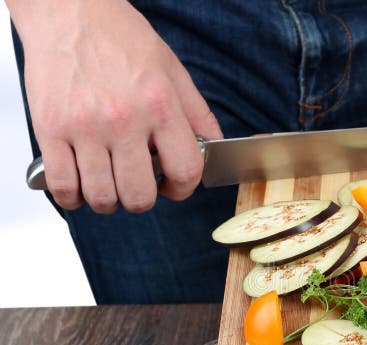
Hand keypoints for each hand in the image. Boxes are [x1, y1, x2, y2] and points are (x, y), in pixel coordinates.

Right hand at [8, 0, 222, 212]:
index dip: (183, 189)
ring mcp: (84, 127)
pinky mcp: (49, 129)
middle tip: (139, 187)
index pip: (185, 170)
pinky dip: (72, 197)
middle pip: (140, 194)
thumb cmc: (119, 37)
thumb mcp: (173, 70)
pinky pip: (62, 185)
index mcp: (159, 105)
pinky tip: (80, 186)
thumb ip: (197, 113)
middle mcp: (123, 120)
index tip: (173, 186)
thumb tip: (213, 146)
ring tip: (110, 185)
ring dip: (109, 201)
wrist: (67, 10)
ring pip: (101, 196)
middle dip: (143, 200)